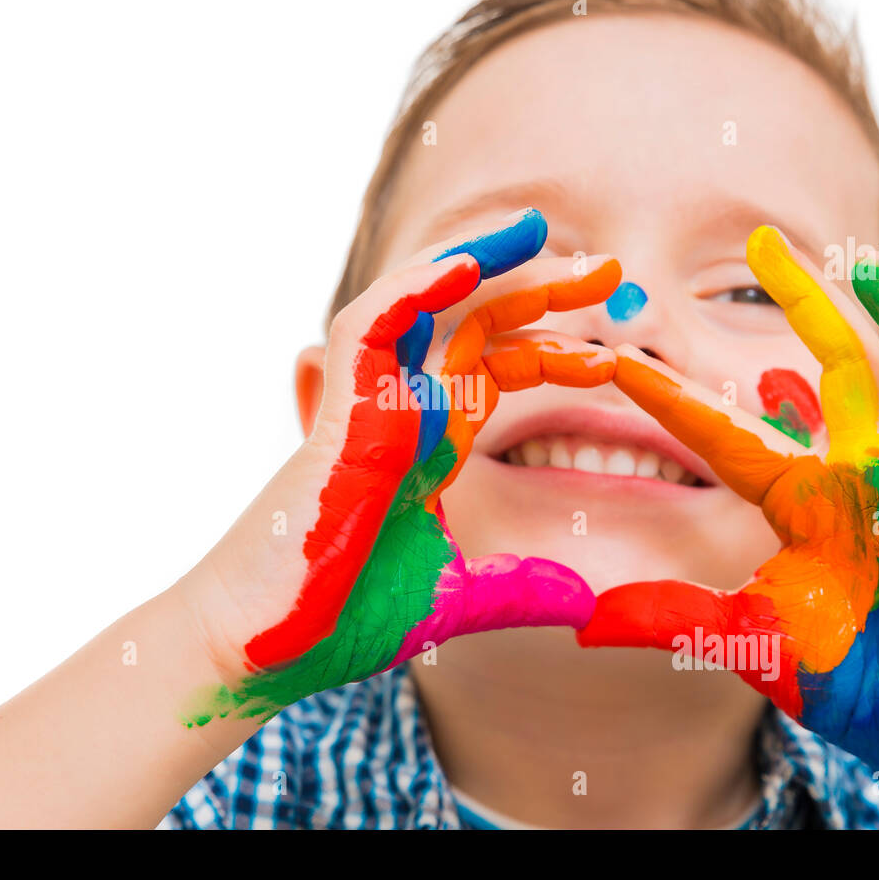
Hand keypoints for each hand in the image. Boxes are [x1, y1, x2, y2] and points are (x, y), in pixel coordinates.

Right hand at [184, 210, 618, 722]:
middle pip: (472, 326)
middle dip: (539, 293)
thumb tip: (583, 599)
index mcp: (429, 447)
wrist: (267, 645)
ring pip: (417, 305)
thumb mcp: (455, 598)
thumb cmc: (341, 617)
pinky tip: (466, 267)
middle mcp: (403, 414)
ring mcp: (369, 407)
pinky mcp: (339, 414)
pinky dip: (412, 289)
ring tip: (539, 234)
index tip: (612, 358)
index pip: (495, 371)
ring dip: (479, 263)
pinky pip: (369, 327)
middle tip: (610, 270)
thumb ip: (517, 590)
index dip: (551, 353)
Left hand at [577, 225, 878, 827]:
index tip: (612, 357)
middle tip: (757, 236)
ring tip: (823, 246)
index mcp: (798, 500)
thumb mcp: (745, 635)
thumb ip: (670, 617)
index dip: (670, 393)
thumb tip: (584, 619)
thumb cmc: (843, 675)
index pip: (722, 431)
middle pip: (820, 366)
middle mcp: (854, 471)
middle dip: (792, 301)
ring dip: (857, 306)